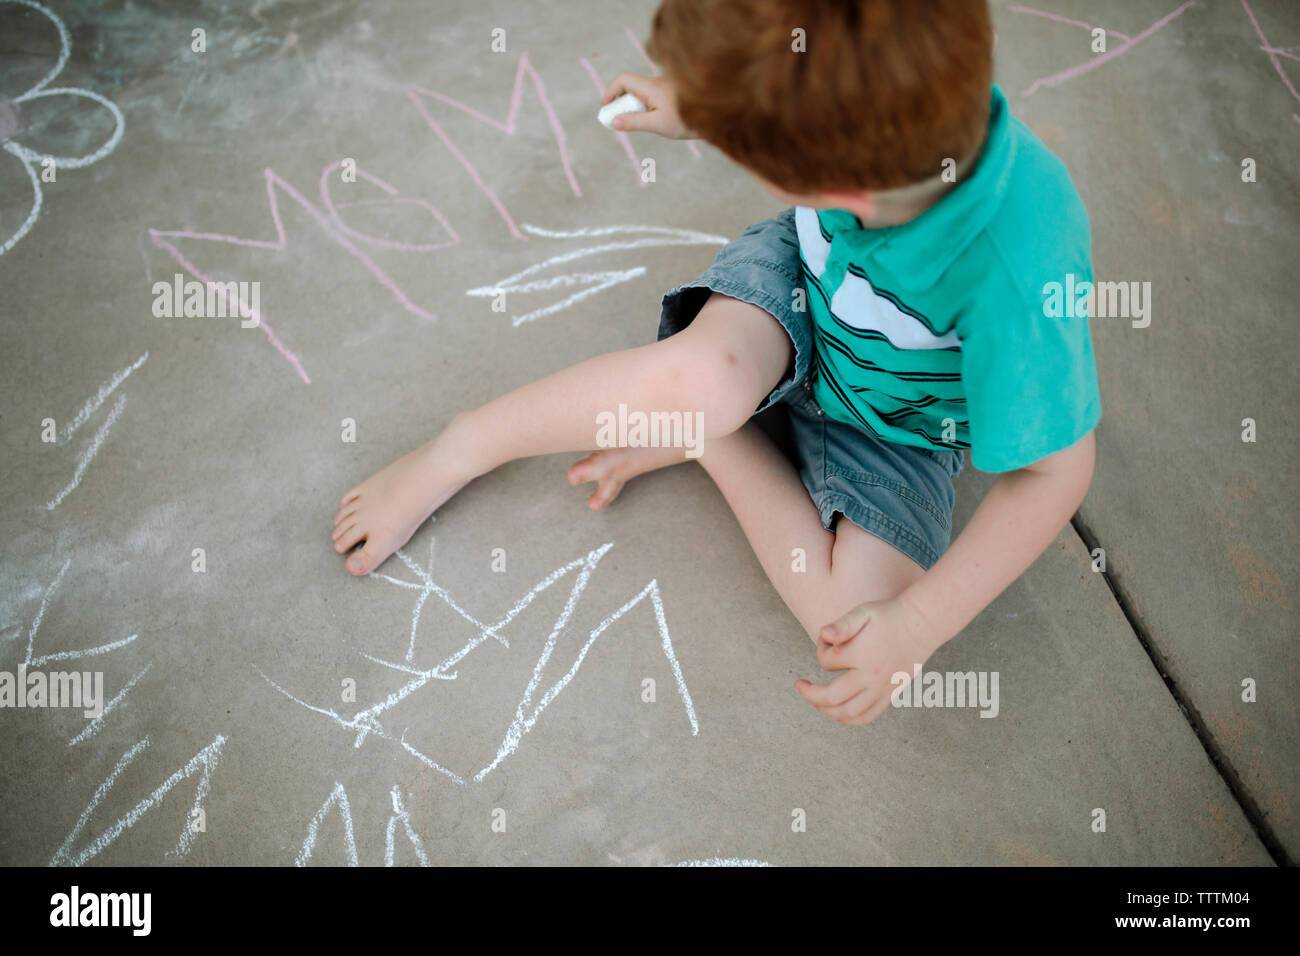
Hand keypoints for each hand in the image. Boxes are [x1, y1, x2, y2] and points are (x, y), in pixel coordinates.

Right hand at [600, 72, 695, 138]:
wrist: (715, 117)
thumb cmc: (687, 121)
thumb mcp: (657, 124)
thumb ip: (634, 122)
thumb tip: (613, 121)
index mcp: (651, 87)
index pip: (623, 80)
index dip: (611, 91)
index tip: (606, 107)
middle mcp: (656, 84)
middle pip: (630, 87)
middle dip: (621, 103)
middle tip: (619, 122)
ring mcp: (664, 88)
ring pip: (641, 94)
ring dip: (634, 108)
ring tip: (642, 124)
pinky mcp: (671, 95)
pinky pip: (652, 98)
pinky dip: (645, 108)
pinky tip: (656, 122)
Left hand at [795, 594, 941, 725]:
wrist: (922, 623)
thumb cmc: (889, 614)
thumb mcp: (863, 612)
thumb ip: (841, 624)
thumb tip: (823, 635)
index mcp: (861, 655)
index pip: (826, 662)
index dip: (820, 649)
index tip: (827, 640)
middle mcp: (872, 676)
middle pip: (832, 696)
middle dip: (811, 693)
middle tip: (800, 686)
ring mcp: (883, 688)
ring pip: (850, 713)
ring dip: (827, 711)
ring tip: (815, 703)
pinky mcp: (892, 693)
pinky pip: (869, 715)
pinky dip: (851, 718)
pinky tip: (840, 713)